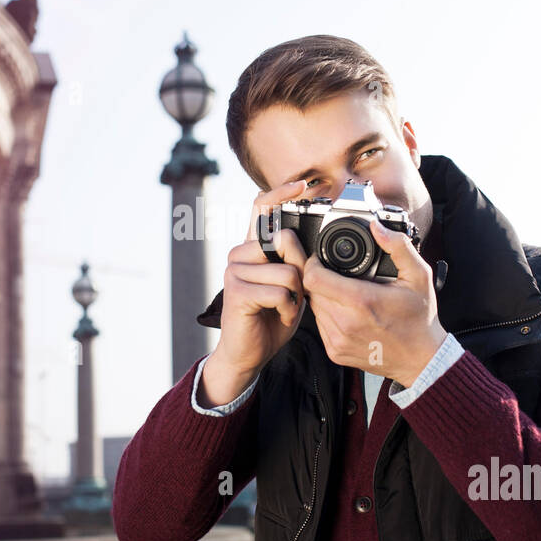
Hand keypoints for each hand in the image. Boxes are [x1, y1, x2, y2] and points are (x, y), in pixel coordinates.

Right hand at [201, 179, 310, 405]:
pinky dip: (288, 309)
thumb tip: (306, 243)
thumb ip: (297, 263)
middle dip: (302, 268)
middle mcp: (240, 254)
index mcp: (253, 248)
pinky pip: (279, 291)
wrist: (248, 355)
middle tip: (296, 293)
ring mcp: (234, 270)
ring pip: (287, 270)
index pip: (261, 208)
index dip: (280, 193)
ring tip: (285, 309)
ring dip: (296, 295)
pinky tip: (279, 318)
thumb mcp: (291, 286)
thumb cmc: (271, 319)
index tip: (302, 185)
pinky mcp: (236, 291)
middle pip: (284, 239)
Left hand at [302, 217, 447, 387]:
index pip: (314, 278)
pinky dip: (327, 316)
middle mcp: (346, 323)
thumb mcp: (418, 276)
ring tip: (344, 293)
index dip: (313, 263)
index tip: (322, 259)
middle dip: (320, 278)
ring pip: (314, 308)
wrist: (421, 360)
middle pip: (312, 291)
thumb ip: (398, 247)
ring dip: (323, 297)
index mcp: (362, 301)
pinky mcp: (335, 352)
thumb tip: (377, 226)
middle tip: (336, 274)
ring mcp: (338, 340)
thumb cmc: (420, 319)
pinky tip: (346, 312)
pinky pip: (320, 326)